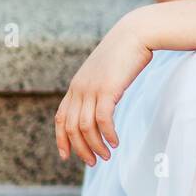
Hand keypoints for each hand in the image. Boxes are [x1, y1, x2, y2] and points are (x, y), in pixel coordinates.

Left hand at [54, 10, 153, 165]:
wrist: (135, 34)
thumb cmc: (124, 54)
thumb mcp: (105, 73)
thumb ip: (99, 88)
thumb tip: (102, 105)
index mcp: (76, 85)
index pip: (60, 117)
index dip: (61, 139)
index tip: (67, 156)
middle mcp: (79, 88)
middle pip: (71, 127)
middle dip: (80, 148)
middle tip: (93, 162)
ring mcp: (92, 88)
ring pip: (85, 126)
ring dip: (95, 145)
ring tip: (106, 156)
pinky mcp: (107, 89)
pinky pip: (103, 119)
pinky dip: (107, 134)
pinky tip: (115, 142)